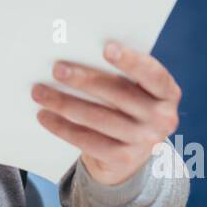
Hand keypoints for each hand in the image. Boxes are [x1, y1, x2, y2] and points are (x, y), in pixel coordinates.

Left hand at [32, 41, 180, 187]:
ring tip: (39, 92)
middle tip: (57, 69)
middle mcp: (162, 118)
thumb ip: (120, 74)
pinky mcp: (123, 159)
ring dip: (65, 103)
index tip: (106, 48)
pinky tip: (44, 115)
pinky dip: (62, 127)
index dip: (131, 60)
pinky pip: (87, 140)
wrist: (129, 156)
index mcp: (167, 93)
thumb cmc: (127, 108)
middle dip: (84, 80)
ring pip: (98, 118)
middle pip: (118, 94)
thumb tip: (78, 51)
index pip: (152, 74)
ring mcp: (144, 141)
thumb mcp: (135, 91)